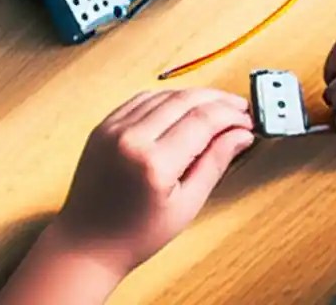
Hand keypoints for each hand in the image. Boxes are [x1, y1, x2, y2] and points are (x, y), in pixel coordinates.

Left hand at [56, 89, 254, 273]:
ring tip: (215, 107)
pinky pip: (139, 100)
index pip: (202, 120)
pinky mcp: (102, 127)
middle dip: (216, 100)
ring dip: (192, 95)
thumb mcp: (187, 205)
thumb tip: (241, 135)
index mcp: (154, 162)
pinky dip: (165, 98)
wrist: (88, 241)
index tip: (247, 120)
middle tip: (239, 108)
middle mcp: (130, 138)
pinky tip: (181, 107)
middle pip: (183, 100)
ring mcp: (112, 129)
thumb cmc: (136, 234)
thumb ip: (215, 163)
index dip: (230, 115)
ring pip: (161, 94)